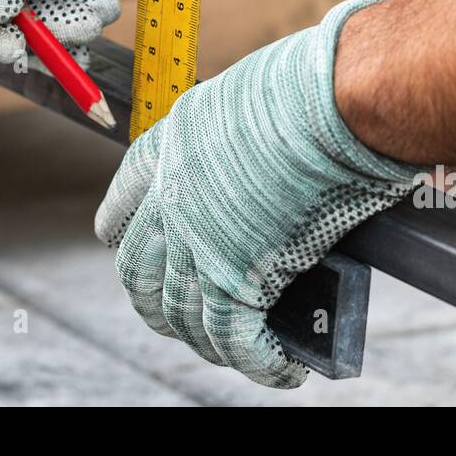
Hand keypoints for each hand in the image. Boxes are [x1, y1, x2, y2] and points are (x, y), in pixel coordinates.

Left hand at [95, 0, 416, 387]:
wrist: (334, 101)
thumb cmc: (309, 85)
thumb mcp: (246, 102)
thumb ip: (236, 145)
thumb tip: (262, 173)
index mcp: (167, 148)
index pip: (120, 210)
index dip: (126, 241)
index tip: (135, 254)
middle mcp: (169, 199)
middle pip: (139, 274)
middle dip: (158, 304)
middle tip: (185, 317)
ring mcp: (197, 242)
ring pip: (183, 316)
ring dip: (209, 343)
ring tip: (240, 351)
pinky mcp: (235, 277)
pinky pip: (235, 340)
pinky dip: (259, 363)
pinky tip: (281, 369)